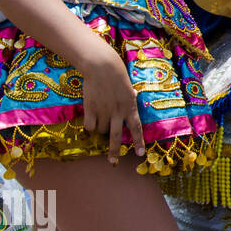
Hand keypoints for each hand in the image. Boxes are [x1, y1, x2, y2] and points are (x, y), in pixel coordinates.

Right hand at [77, 42, 144, 163]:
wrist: (102, 67)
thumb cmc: (117, 76)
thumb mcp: (128, 89)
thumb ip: (130, 98)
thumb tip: (134, 98)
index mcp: (130, 107)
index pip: (136, 128)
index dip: (138, 142)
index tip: (141, 154)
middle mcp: (118, 112)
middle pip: (116, 136)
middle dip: (114, 151)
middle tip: (113, 162)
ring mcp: (103, 111)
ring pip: (101, 131)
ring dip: (100, 130)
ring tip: (101, 119)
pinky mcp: (91, 109)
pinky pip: (89, 126)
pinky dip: (89, 126)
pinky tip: (90, 119)